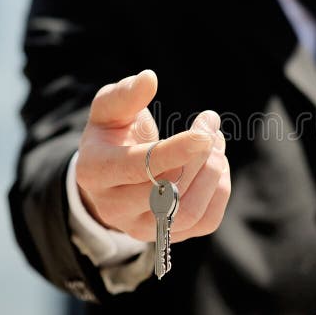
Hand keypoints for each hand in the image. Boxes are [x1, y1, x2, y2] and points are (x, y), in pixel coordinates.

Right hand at [75, 69, 230, 242]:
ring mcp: (141, 228)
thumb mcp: (109, 110)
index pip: (139, 168)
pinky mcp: (168, 235)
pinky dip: (220, 191)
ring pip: (189, 212)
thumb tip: (149, 78)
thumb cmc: (112, 134)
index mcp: (95, 172)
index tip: (203, 132)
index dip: (176, 151)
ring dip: (213, 174)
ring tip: (216, 143)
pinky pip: (205, 222)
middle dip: (199, 156)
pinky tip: (217, 165)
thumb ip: (126, 94)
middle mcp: (114, 208)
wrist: (110, 176)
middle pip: (167, 191)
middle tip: (210, 125)